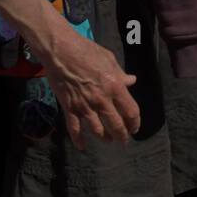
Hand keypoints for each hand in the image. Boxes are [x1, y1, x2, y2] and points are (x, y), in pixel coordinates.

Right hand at [42, 32, 139, 149]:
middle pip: (116, 125)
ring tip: (108, 141)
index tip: (135, 128)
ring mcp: (84, 105)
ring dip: (104, 138)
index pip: (130, 111)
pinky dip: (78, 139)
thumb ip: (121, 74)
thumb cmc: (87, 51)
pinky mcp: (69, 107)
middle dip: (122, 135)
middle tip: (123, 140)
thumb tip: (131, 81)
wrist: (61, 51)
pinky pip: (74, 128)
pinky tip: (82, 146)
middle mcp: (101, 100)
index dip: (135, 123)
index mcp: (115, 87)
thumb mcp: (110, 59)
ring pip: (97, 130)